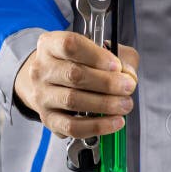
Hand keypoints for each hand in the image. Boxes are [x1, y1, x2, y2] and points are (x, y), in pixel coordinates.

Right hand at [14, 31, 138, 138]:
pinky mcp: (48, 119)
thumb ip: (121, 57)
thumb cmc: (80, 64)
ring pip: (73, 100)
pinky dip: (97, 126)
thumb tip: (129, 76)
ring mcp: (41, 95)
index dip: (96, 56)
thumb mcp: (101, 51)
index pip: (70, 45)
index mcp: (51, 44)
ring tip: (125, 105)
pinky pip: (72, 126)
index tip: (117, 65)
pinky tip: (115, 122)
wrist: (51, 83)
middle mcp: (41, 69)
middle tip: (128, 87)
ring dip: (105, 104)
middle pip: (74, 74)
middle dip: (107, 83)